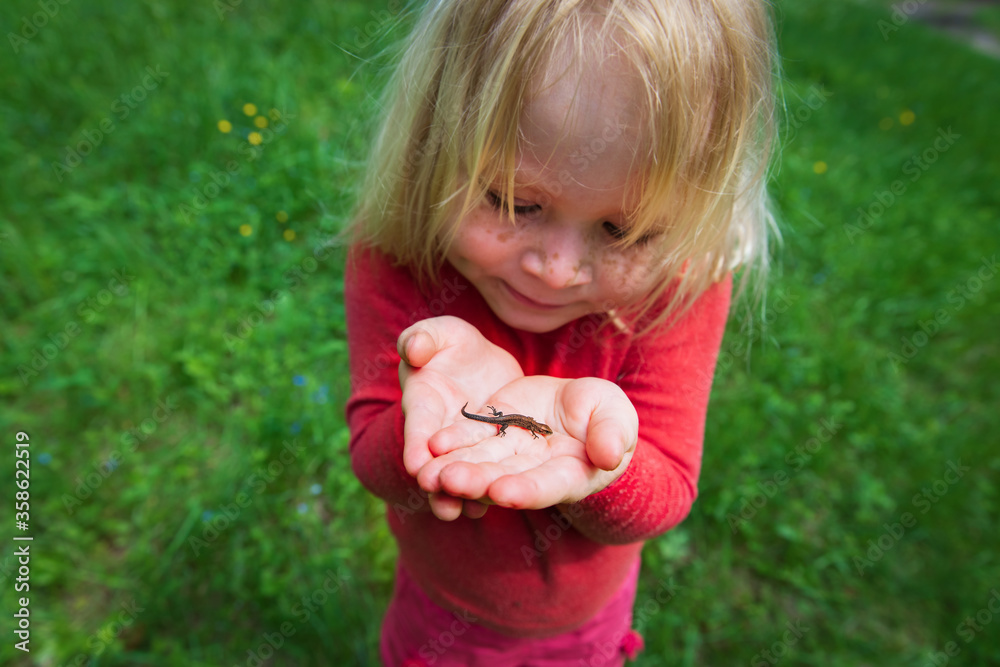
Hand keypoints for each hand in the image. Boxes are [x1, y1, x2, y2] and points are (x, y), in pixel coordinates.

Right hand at [397, 316, 524, 517]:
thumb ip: (424, 338)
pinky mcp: (484, 455)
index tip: (417, 466)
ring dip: (457, 496)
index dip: (415, 446)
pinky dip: (482, 493)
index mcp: (422, 402)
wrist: (483, 364)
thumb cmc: (454, 345)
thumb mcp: (442, 333)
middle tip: (442, 504)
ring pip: (456, 475)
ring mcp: (460, 449)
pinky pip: (481, 475)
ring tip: (463, 513)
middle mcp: (437, 432)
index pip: (417, 427)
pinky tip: (490, 507)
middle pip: (433, 462)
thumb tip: (412, 349)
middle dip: (436, 483)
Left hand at [416, 377, 638, 518]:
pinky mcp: (492, 432)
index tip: (503, 493)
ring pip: (480, 462)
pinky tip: (433, 444)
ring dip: (455, 468)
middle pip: (503, 480)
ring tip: (430, 472)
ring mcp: (509, 453)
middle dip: (476, 482)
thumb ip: (613, 434)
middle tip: (450, 482)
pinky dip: (452, 443)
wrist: (582, 404)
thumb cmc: (606, 414)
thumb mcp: (616, 416)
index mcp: (570, 475)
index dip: (525, 490)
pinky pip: (470, 439)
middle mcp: (533, 472)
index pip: (547, 487)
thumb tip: (609, 456)